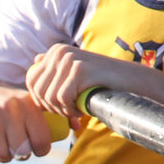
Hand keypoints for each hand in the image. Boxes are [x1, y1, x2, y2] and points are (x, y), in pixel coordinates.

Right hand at [0, 84, 56, 163]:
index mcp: (27, 104)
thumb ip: (56, 113)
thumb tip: (77, 127)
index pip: (41, 139)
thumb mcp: (31, 103)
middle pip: (21, 151)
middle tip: (19, 150)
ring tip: (3, 148)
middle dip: (21, 155)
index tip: (37, 149)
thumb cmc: (9, 102)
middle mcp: (9, 108)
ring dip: (3, 157)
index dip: (40, 150)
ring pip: (2, 154)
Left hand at [27, 41, 163, 118]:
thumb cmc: (101, 84)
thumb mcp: (74, 74)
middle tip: (68, 111)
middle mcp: (59, 52)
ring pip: (49, 96)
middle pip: (37, 90)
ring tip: (77, 109)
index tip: (58, 107)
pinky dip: (70, 109)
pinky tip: (82, 107)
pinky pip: (62, 98)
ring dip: (62, 110)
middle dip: (51, 107)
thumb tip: (34, 62)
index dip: (41, 100)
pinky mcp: (79, 69)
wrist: (133, 83)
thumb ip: (55, 68)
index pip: (31, 81)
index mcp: (55, 52)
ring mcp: (69, 59)